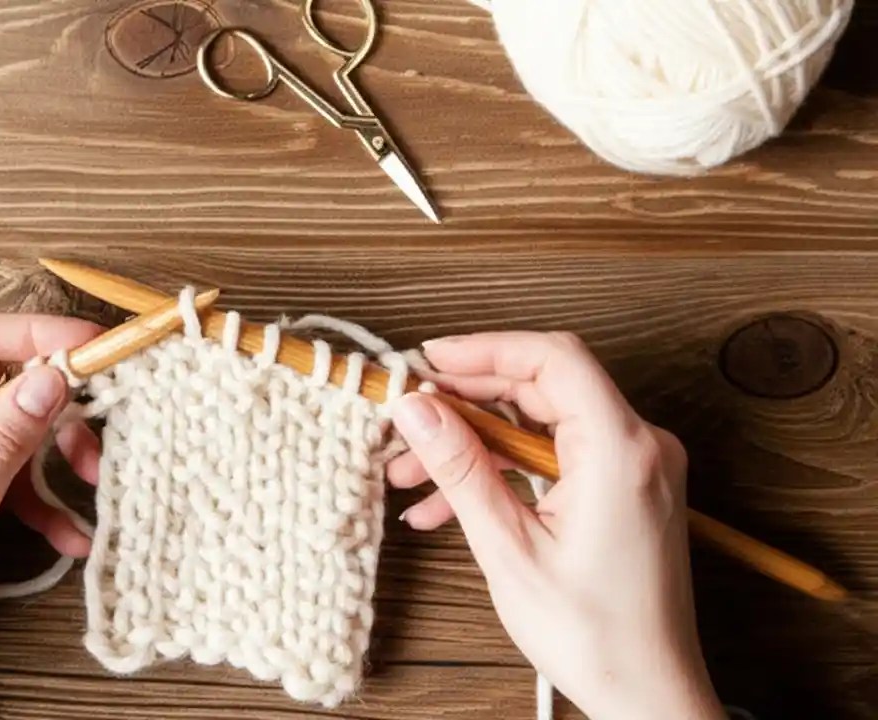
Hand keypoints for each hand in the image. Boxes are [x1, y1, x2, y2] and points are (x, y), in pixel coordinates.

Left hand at [0, 314, 103, 719]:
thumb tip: (54, 376)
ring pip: (3, 431)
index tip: (95, 349)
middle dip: (54, 412)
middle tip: (98, 439)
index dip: (38, 335)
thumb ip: (7, 436)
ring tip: (90, 489)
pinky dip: (31, 499)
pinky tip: (67, 535)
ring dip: (49, 460)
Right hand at [388, 332, 723, 719]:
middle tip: (408, 415)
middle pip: (542, 387)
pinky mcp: (622, 490)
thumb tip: (417, 408)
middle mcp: (638, 447)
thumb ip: (461, 467)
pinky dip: (502, 471)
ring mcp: (634, 468)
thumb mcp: (509, 547)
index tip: (429, 360)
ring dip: (474, 443)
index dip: (484, 349)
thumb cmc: (595, 635)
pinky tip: (446, 504)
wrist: (647, 693)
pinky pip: (553, 458)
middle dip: (466, 401)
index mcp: (621, 450)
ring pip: (539, 424)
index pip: (552, 359)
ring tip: (411, 473)